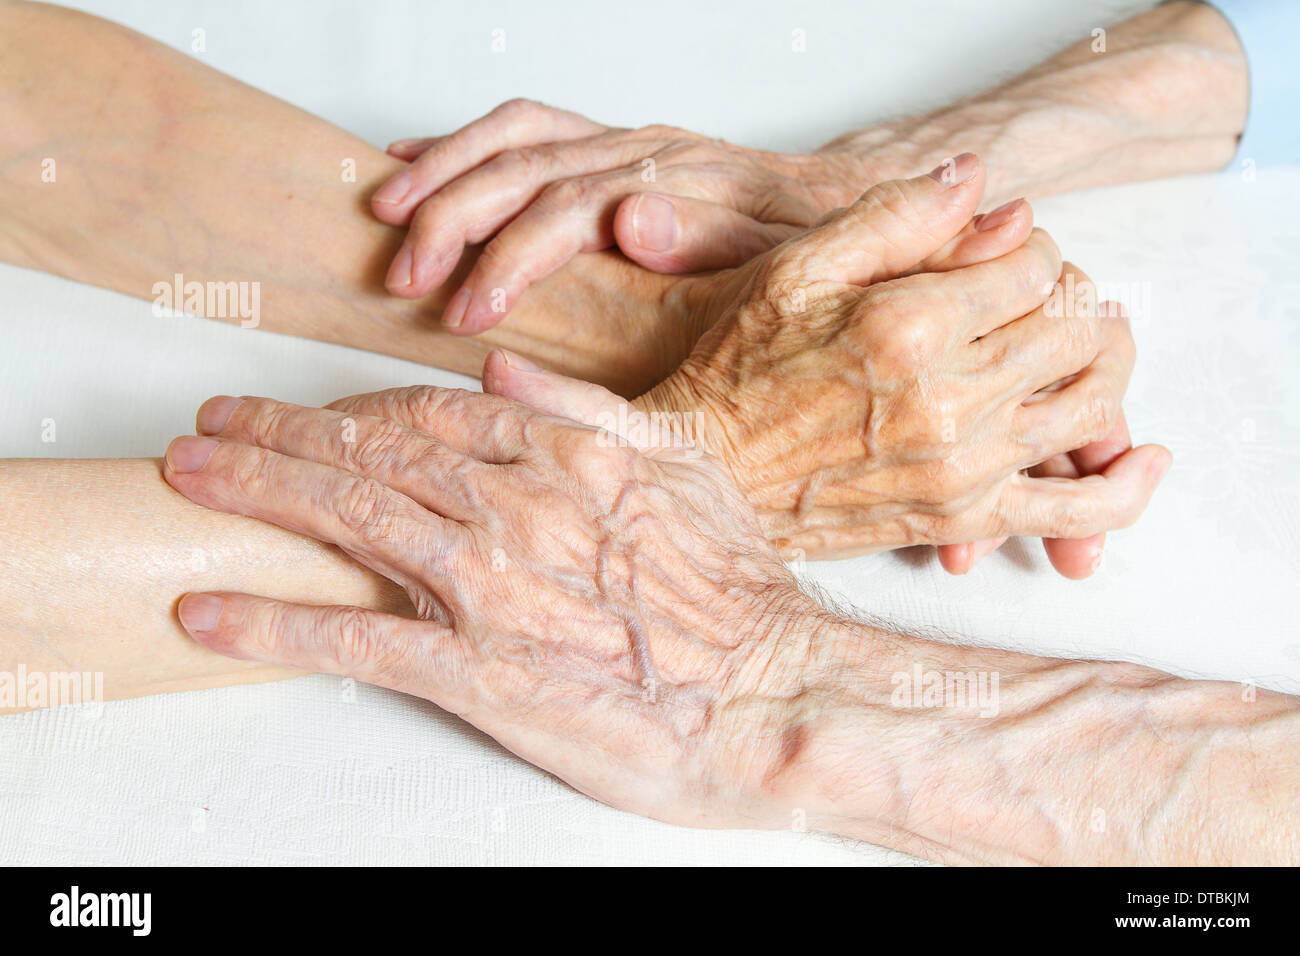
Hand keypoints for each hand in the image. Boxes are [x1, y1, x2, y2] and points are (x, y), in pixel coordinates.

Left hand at [160, 363, 827, 827]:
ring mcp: (492, 589)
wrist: (771, 692)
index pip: (423, 411)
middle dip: (272, 436)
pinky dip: (275, 621)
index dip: (345, 407)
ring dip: (255, 495)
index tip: (298, 410)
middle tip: (206, 429)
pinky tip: (214, 610)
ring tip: (190, 480)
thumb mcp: (681, 464)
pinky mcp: (481, 673)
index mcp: (562, 453)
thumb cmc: (738, 589)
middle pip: (365, 453)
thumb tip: (501, 367)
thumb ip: (586, 406)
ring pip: (348, 520)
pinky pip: (357, 639)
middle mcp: (514, 508)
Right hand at [371, 98, 871, 332]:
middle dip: (451, 219)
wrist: (839, 199)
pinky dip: (463, 145)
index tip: (466, 310)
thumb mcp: (780, 257)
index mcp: (670, 183)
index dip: (507, 259)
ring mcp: (618, 145)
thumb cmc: (806, 243)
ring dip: (442, 172)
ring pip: (512, 138)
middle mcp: (637, 153)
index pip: (565, 212)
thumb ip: (707, 239)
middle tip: (403, 276)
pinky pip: (524, 131)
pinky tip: (415, 160)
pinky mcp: (607, 148)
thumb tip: (631, 220)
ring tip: (384, 211)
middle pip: (522, 167)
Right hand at [504, 155, 1170, 562]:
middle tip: (1042, 291)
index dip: (1033, 247)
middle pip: (1075, 328)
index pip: (1034, 266)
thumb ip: (897, 217)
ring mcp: (963, 467)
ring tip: (1090, 342)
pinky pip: (1075, 511)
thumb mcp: (797, 269)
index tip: (1005, 253)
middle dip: (1071, 296)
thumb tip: (980, 180)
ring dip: (1108, 361)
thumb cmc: (737, 373)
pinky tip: (1139, 457)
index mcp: (911, 325)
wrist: (707, 476)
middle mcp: (949, 399)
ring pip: (1092, 402)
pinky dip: (1121, 487)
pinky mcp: (963, 518)